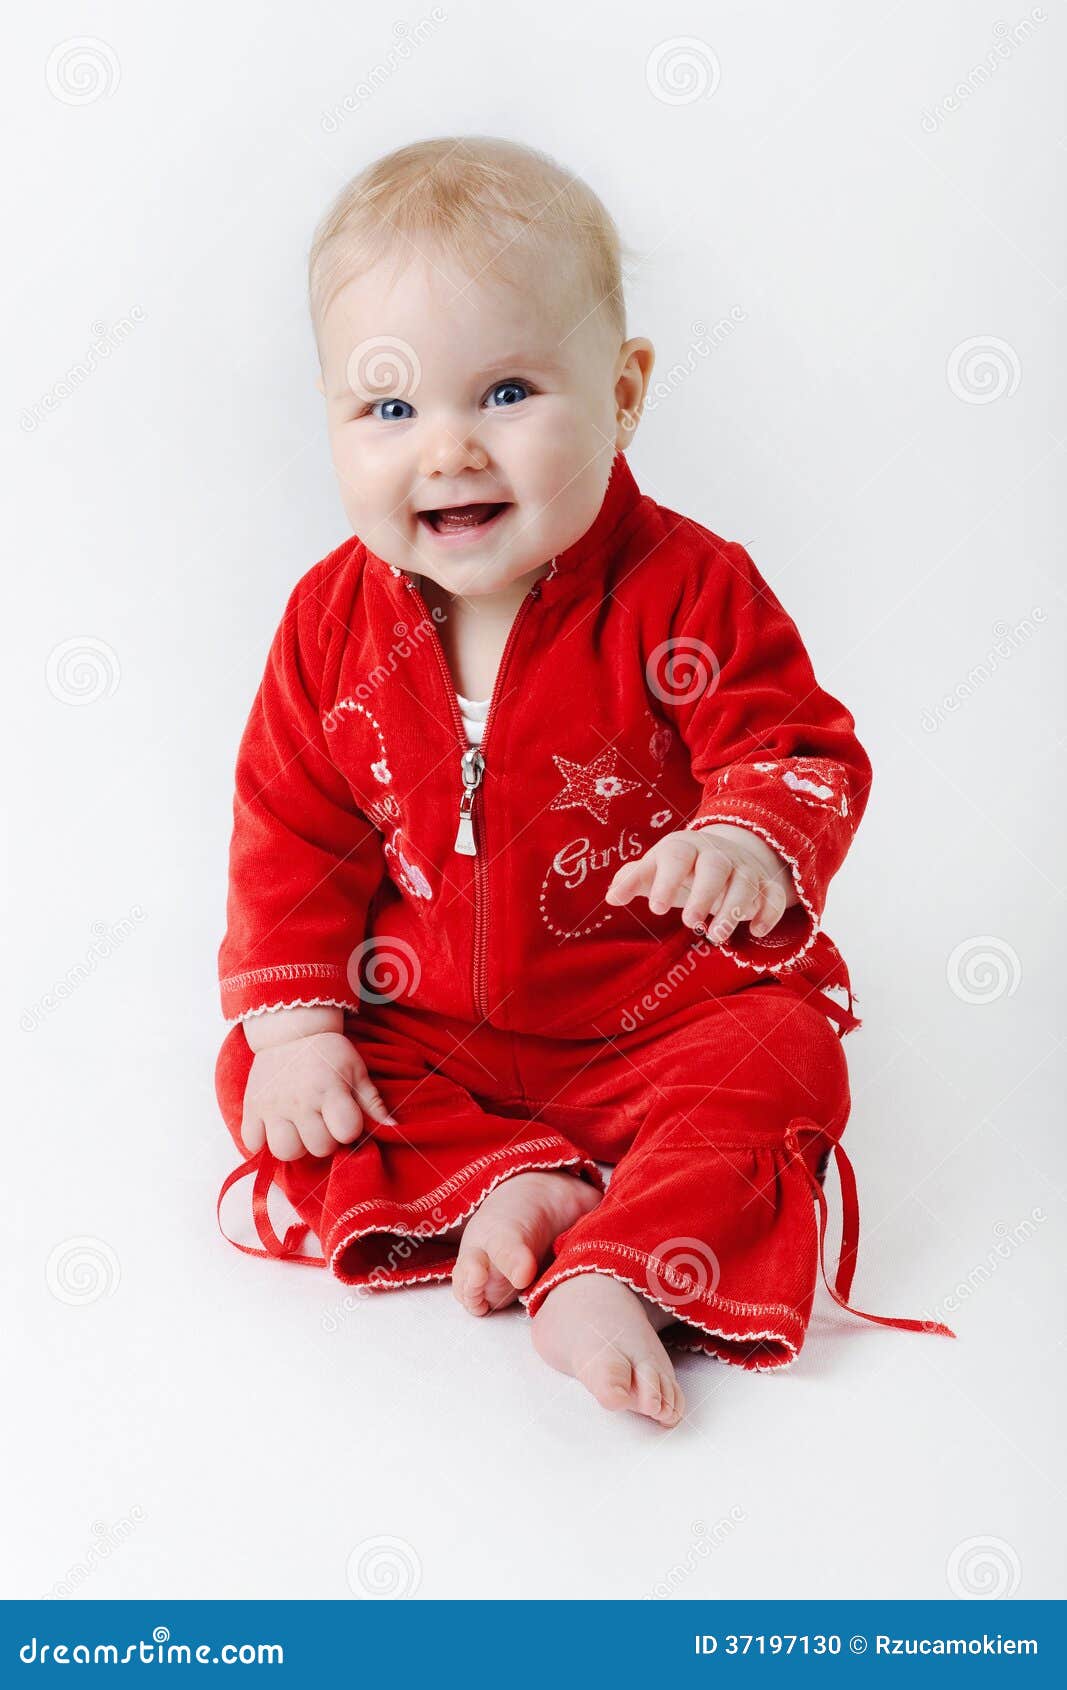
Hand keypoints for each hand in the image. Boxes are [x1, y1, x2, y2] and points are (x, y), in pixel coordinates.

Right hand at [241, 1031, 396, 1161]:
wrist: (290, 1030)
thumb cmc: (328, 1053)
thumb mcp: (355, 1070)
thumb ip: (372, 1102)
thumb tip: (394, 1128)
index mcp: (330, 1090)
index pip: (347, 1132)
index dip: (350, 1130)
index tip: (346, 1118)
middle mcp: (300, 1100)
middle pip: (318, 1147)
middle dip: (325, 1140)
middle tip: (323, 1122)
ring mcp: (273, 1106)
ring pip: (285, 1151)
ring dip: (296, 1144)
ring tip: (300, 1129)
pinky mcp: (252, 1107)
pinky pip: (252, 1142)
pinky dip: (263, 1140)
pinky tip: (276, 1127)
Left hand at [604, 823, 796, 944]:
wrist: (725, 853)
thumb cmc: (680, 868)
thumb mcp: (656, 869)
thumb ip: (633, 880)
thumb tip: (611, 897)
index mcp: (685, 847)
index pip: (676, 856)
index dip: (666, 880)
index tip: (655, 908)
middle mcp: (717, 854)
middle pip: (716, 867)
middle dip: (705, 894)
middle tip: (690, 923)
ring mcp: (744, 868)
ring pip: (747, 883)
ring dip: (734, 910)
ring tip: (716, 937)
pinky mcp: (765, 885)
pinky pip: (774, 896)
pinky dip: (770, 912)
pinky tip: (756, 931)